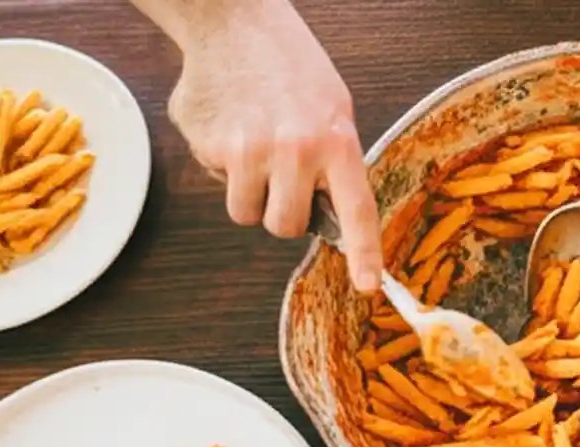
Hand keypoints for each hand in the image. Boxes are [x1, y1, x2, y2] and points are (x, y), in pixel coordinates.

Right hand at [167, 2, 381, 290]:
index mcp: (337, 142)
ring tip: (254, 148)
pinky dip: (220, 164)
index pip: (357, 210)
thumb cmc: (291, 69)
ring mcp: (250, 151)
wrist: (234, 24)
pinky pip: (216, 182)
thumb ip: (335, 165)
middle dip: (280, 212)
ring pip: (246, 213)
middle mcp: (297, 151)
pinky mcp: (211, 147)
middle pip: (285, 226)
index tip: (367, 286)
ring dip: (247, 193)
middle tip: (281, 177)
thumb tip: (330, 218)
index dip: (364, 253)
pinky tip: (231, 128)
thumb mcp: (334, 110)